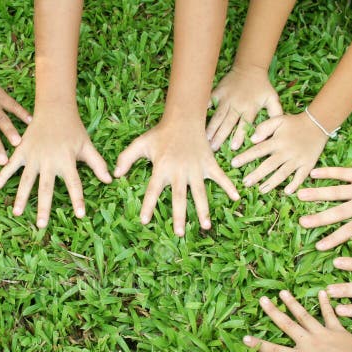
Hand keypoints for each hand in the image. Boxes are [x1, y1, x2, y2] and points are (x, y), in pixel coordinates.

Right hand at [0, 107, 110, 227]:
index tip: (80, 215)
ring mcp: (34, 156)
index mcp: (67, 161)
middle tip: (41, 225)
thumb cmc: (73, 129)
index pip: (74, 184)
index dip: (78, 199)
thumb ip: (97, 164)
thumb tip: (110, 180)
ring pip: (27, 180)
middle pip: (46, 187)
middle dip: (44, 207)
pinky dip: (3, 175)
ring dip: (21, 197)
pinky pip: (11, 165)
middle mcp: (49, 161)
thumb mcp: (87, 145)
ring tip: (17, 213)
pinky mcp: (22, 150)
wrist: (54, 108)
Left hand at [114, 120, 239, 235]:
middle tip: (178, 233)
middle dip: (179, 216)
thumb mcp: (140, 143)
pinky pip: (220, 177)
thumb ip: (126, 158)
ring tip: (205, 226)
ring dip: (203, 210)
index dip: (148, 205)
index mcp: (162, 168)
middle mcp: (179, 171)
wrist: (184, 118)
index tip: (144, 221)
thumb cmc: (161, 134)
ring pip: (200, 192)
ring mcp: (195, 169)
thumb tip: (115, 174)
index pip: (152, 190)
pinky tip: (236, 198)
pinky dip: (229, 186)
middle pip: (179, 197)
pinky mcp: (208, 163)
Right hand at [206, 64, 282, 151]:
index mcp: (250, 107)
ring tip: (204, 139)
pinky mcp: (218, 93)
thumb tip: (274, 130)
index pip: (244, 124)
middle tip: (213, 148)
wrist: (250, 68)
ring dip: (211, 128)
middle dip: (220, 136)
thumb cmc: (262, 86)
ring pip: (217, 116)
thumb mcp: (272, 98)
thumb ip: (276, 114)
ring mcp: (226, 99)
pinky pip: (209, 103)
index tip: (233, 147)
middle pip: (227, 123)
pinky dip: (204, 111)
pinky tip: (196, 120)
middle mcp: (237, 104)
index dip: (239, 136)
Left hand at [232, 112, 327, 194]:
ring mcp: (297, 159)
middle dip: (256, 175)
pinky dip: (294, 184)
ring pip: (283, 174)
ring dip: (272, 183)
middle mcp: (286, 152)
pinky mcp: (308, 164)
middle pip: (269, 165)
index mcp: (277, 141)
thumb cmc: (294, 123)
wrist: (318, 124)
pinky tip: (286, 191)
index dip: (245, 157)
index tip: (233, 164)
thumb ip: (264, 127)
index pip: (258, 150)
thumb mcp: (278, 119)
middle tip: (245, 183)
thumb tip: (252, 139)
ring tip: (261, 190)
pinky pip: (301, 177)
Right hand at [243, 290, 351, 351]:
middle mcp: (310, 342)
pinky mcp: (338, 329)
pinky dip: (325, 303)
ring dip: (293, 303)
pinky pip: (329, 314)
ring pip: (304, 316)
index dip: (259, 345)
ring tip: (282, 292)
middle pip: (288, 325)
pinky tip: (321, 292)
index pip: (276, 351)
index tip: (245, 338)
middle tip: (262, 299)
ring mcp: (323, 333)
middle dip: (273, 312)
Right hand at [298, 161, 351, 263]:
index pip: (350, 231)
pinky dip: (329, 172)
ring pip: (336, 191)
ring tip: (299, 195)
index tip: (318, 247)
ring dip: (317, 193)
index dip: (333, 239)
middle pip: (338, 213)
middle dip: (319, 218)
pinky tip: (314, 173)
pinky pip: (343, 172)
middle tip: (301, 222)